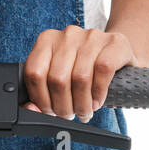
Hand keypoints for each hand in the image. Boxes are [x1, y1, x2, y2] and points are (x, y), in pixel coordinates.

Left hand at [23, 25, 137, 120]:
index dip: (41, 98)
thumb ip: (42, 90)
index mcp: (47, 40)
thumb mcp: (60, 72)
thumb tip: (31, 109)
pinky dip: (98, 94)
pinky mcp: (114, 43)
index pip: (34, 72)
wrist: (117, 49)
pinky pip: (102, 71)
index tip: (49, 111)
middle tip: (69, 115)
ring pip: (80, 78)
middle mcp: (67, 35)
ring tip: (83, 112)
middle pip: (57, 79)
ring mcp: (91, 37)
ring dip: (81, 104)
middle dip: (62, 106)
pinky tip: (96, 102)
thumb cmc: (84, 65)